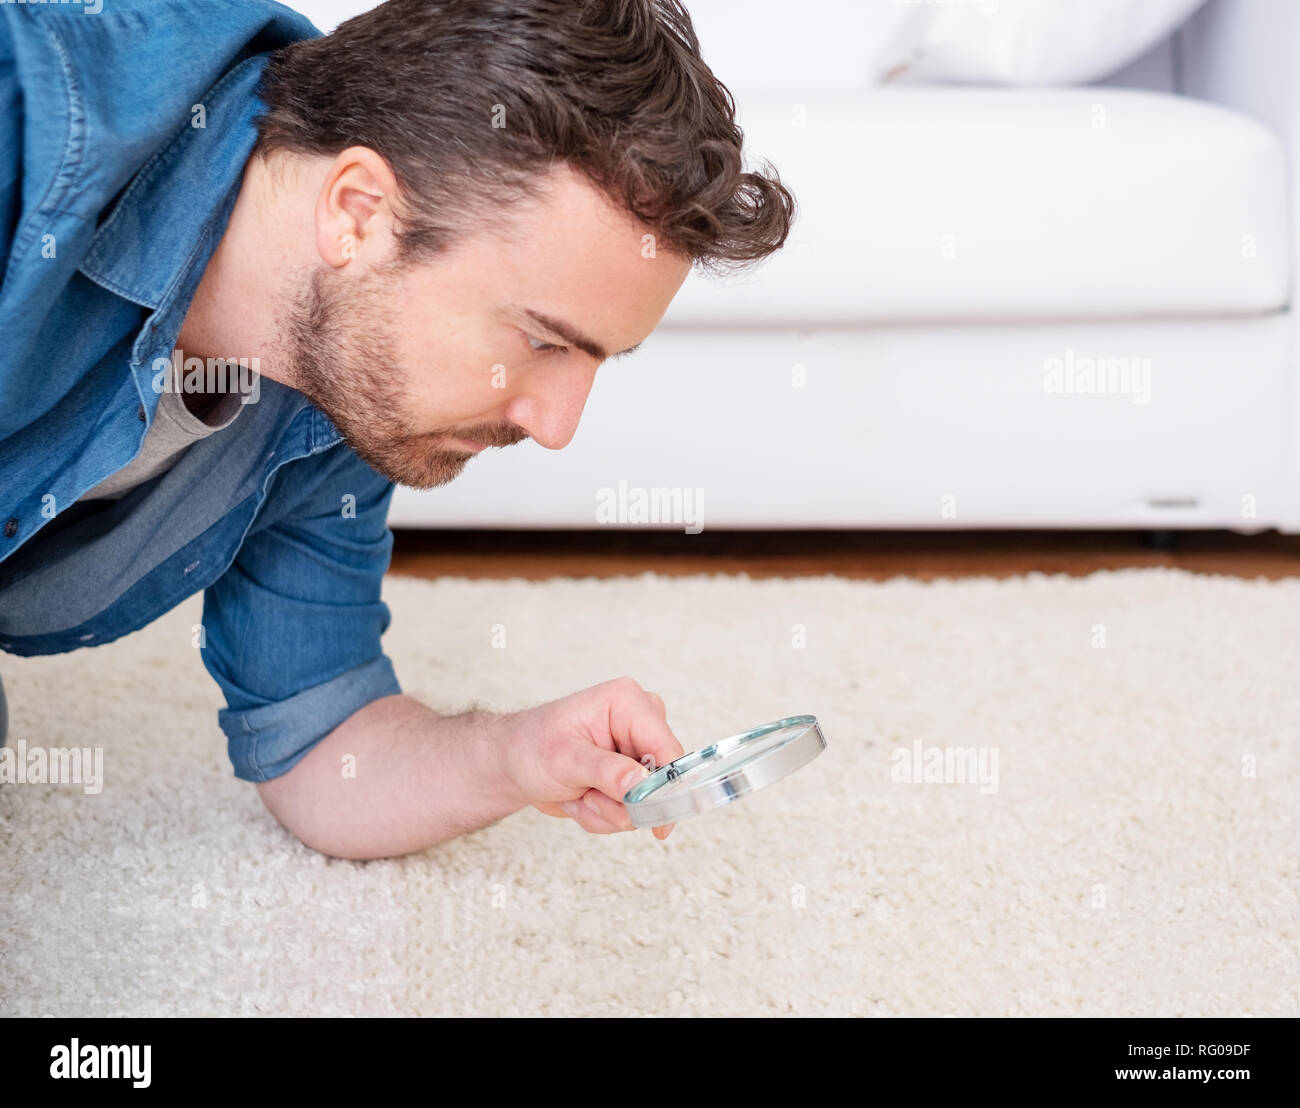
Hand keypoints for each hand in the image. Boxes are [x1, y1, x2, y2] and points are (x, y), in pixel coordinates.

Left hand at [499, 677, 683, 839]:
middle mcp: (640, 723)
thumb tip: (642, 784)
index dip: (664, 786)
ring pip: (646, 803)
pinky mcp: (632, 774)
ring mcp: (637, 750)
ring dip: (608, 811)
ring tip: (578, 795)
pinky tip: (581, 798)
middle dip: (621, 802)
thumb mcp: (565, 759)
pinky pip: (634, 811)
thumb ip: (606, 772)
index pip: (666, 748)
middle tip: (587, 797)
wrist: (512, 764)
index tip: (652, 818)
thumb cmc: (531, 748)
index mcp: (628, 702)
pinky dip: (605, 814)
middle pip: (660, 781)